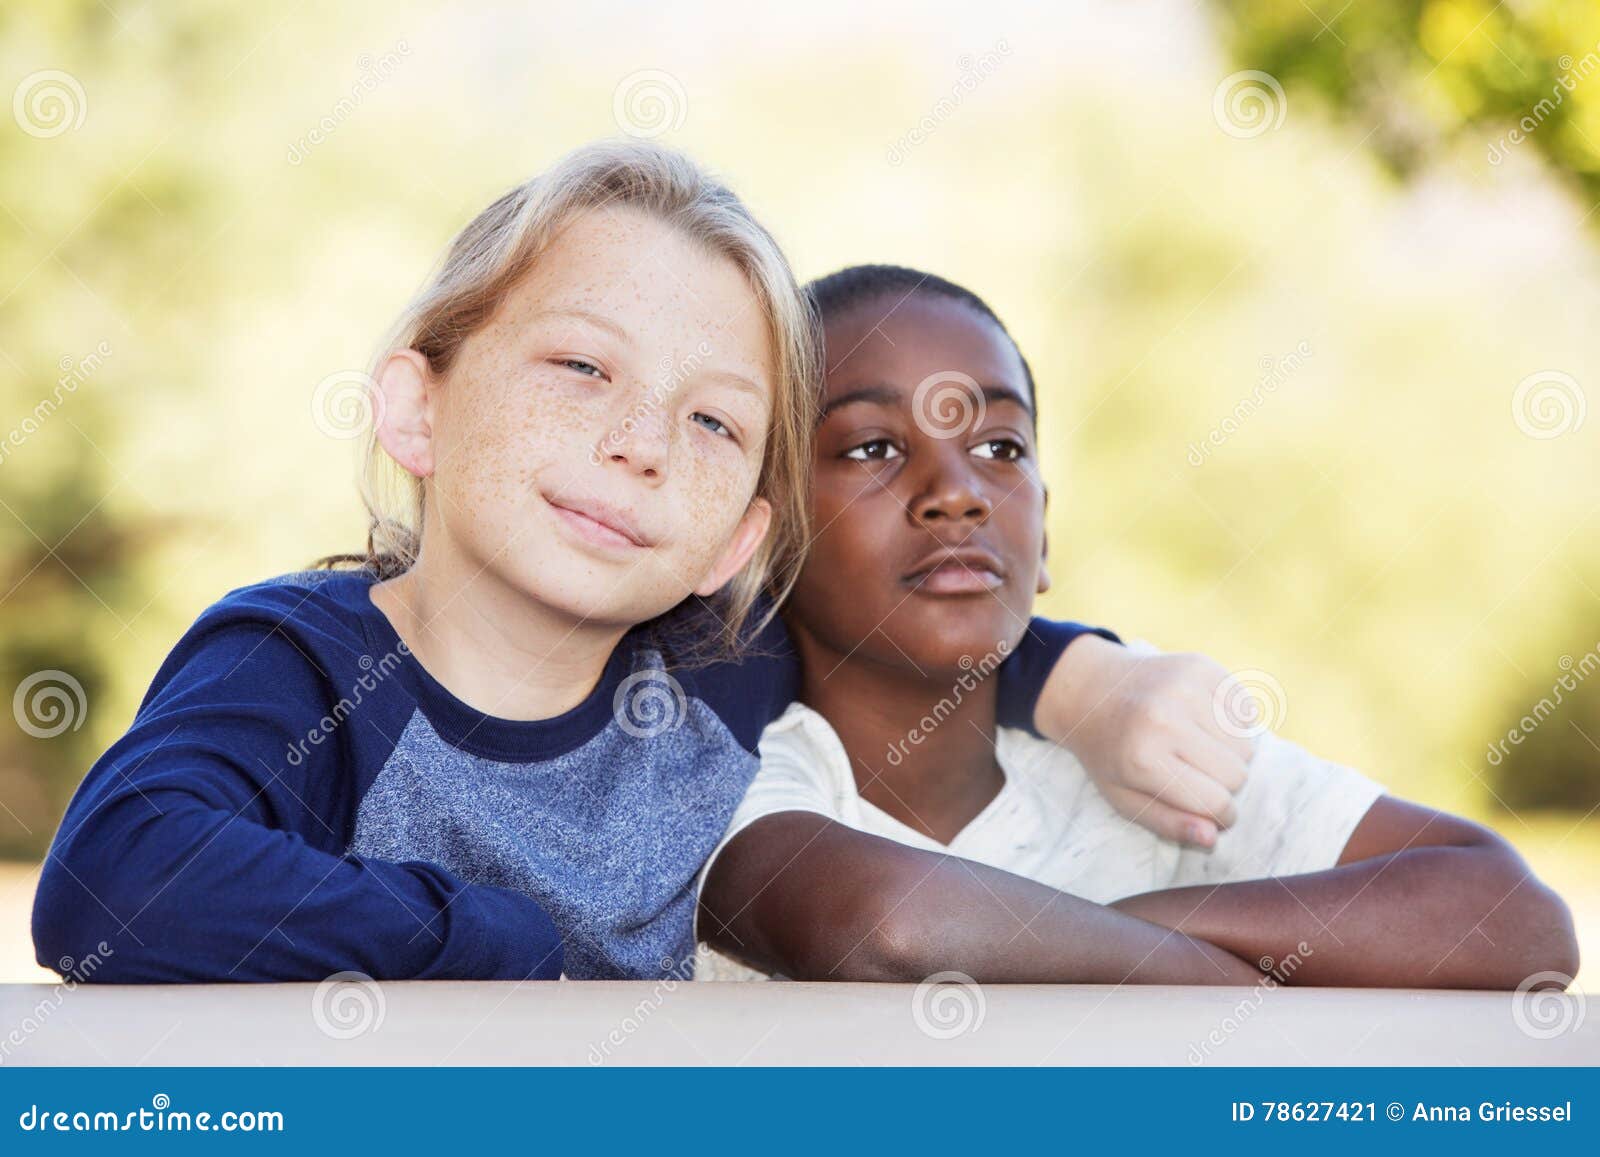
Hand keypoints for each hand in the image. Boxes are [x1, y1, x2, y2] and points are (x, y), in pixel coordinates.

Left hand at [1035, 635, 1253, 846]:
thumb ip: (1168, 823)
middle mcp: (1164, 719)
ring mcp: (1184, 687)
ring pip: (1247, 743)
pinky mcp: (1200, 666)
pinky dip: (1235, 722)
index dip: (1222, 815)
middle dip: (1225, 784)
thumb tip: (1213, 839)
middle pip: (1237, 773)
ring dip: (1230, 753)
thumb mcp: (1124, 798)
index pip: (1216, 802)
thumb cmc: (1110, 752)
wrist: (1092, 689)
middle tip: (1197, 773)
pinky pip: (1247, 710)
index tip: (1216, 813)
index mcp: (1143, 759)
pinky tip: (1204, 721)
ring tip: (1197, 746)